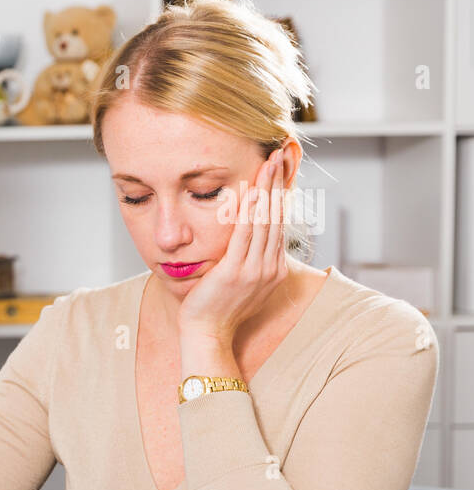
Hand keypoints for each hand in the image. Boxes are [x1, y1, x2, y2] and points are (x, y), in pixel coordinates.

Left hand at [176, 146, 290, 349]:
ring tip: (268, 163)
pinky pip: (246, 235)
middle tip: (278, 155)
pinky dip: (249, 211)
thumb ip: (249, 262)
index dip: (280, 195)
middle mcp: (270, 267)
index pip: (279, 224)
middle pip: (277, 216)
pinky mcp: (237, 271)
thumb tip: (250, 243)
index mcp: (274, 269)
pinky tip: (252, 191)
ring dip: (267, 188)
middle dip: (278, 184)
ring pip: (265, 221)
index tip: (279, 172)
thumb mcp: (242, 284)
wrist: (208, 334)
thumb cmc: (218, 309)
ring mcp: (256, 270)